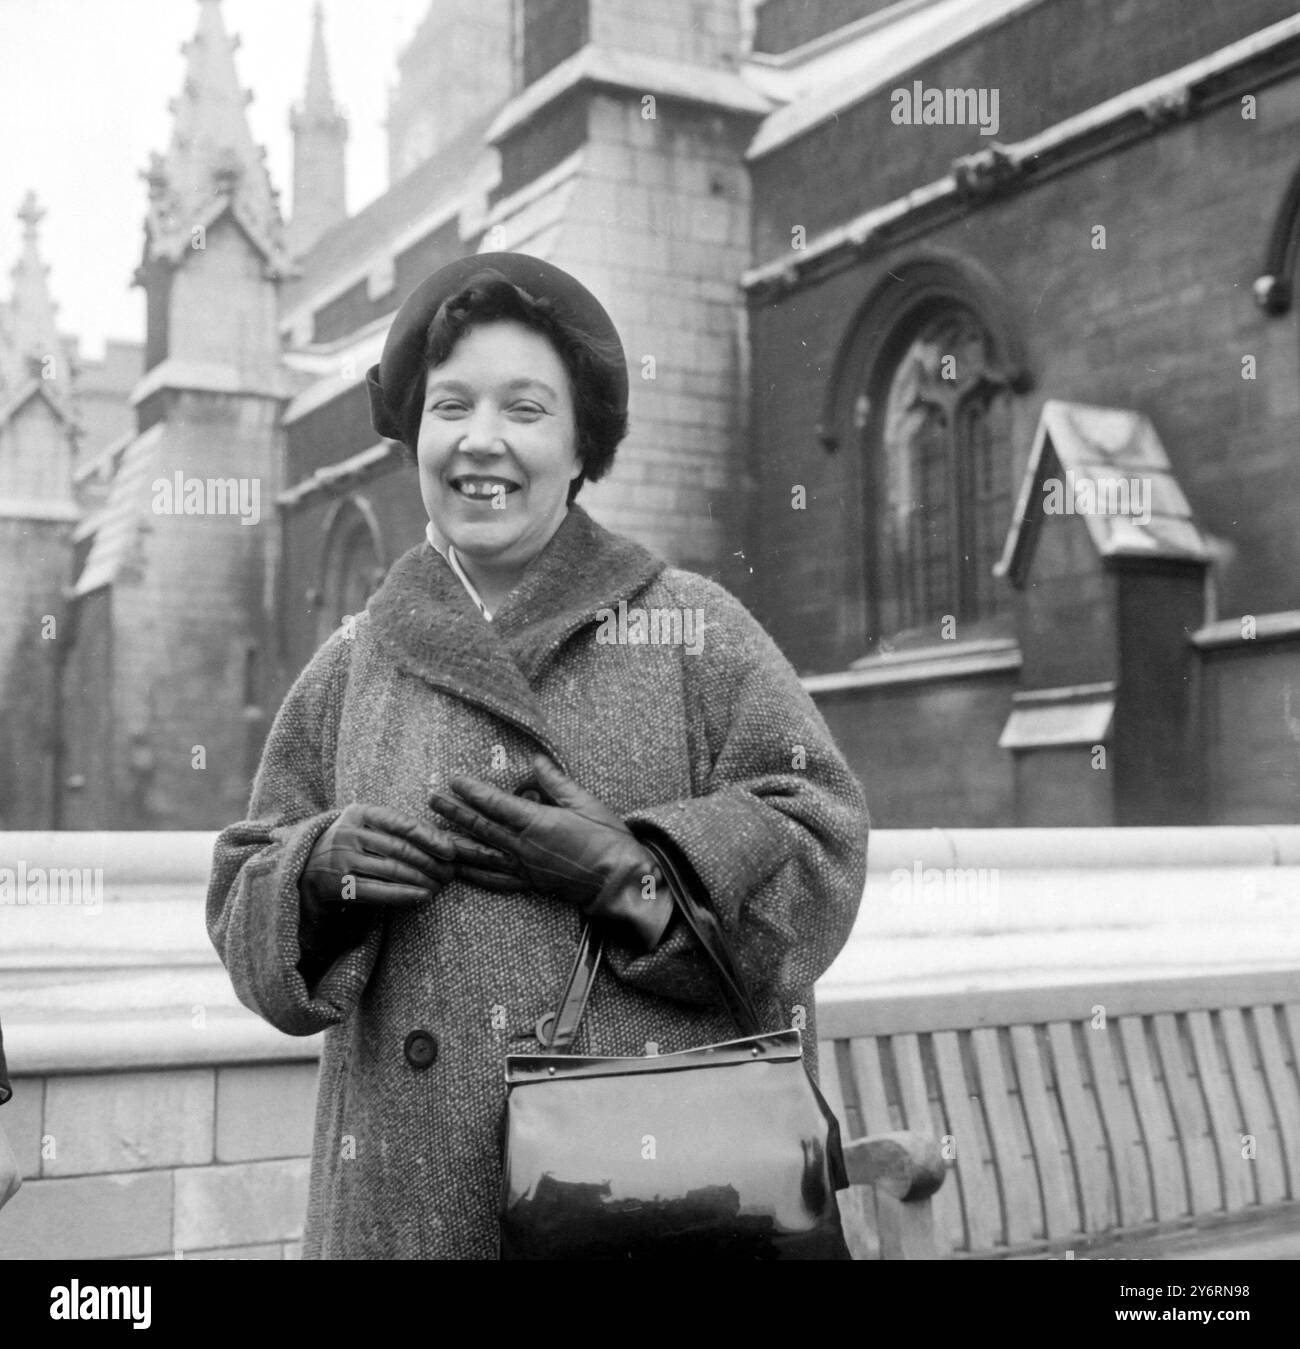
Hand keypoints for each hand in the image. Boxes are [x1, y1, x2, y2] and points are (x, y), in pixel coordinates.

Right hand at [298, 803, 516, 956]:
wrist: (304, 870)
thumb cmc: (350, 847)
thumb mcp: (368, 828)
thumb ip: (399, 831)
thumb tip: (448, 842)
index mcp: (360, 812)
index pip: (402, 823)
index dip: (430, 837)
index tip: (451, 851)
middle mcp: (349, 833)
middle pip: (400, 849)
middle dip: (431, 863)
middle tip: (450, 875)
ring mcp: (341, 859)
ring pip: (392, 870)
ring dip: (422, 880)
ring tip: (440, 887)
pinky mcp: (337, 885)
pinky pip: (378, 891)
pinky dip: (404, 895)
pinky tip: (422, 897)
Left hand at [427, 756, 675, 949]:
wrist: (619, 880)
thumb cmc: (608, 839)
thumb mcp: (586, 802)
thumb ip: (556, 782)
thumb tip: (535, 761)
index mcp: (538, 821)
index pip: (496, 803)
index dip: (473, 791)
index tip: (454, 780)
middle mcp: (524, 845)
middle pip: (481, 826)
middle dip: (454, 812)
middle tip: (432, 800)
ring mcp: (524, 867)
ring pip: (481, 854)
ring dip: (456, 842)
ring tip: (434, 834)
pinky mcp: (529, 883)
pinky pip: (495, 879)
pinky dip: (474, 874)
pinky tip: (459, 869)